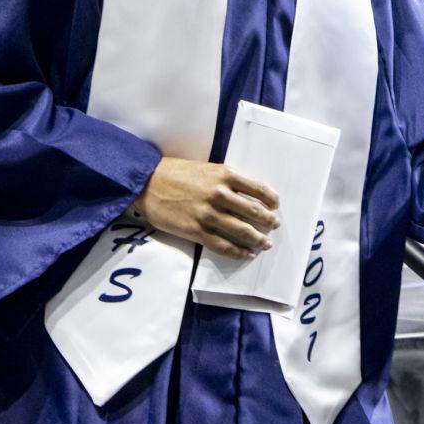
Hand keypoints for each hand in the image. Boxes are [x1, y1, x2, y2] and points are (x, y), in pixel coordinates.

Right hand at [131, 157, 279, 261]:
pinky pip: (223, 245)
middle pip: (254, 212)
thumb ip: (226, 180)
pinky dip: (239, 252)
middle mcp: (220, 194)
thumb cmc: (177, 173)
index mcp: (225, 175)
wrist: (147, 182)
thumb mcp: (207, 169)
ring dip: (258, 239)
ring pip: (242, 231)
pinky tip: (247, 254)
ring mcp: (208, 214)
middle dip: (268, 221)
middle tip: (274, 226)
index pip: (258, 189)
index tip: (276, 206)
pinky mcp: (196, 231)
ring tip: (265, 244)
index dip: (271, 199)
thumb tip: (247, 195)